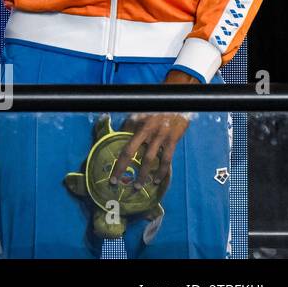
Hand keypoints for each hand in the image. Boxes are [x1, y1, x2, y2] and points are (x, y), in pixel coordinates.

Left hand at [111, 71, 198, 188]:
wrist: (176, 100)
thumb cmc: (154, 108)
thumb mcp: (139, 114)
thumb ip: (129, 126)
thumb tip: (118, 136)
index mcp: (136, 125)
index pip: (124, 146)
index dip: (117, 161)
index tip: (111, 173)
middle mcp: (146, 131)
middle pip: (131, 153)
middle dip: (123, 169)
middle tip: (116, 182)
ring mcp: (160, 137)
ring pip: (150, 160)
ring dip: (144, 175)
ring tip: (138, 186)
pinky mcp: (172, 140)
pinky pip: (166, 160)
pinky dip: (161, 172)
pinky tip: (157, 180)